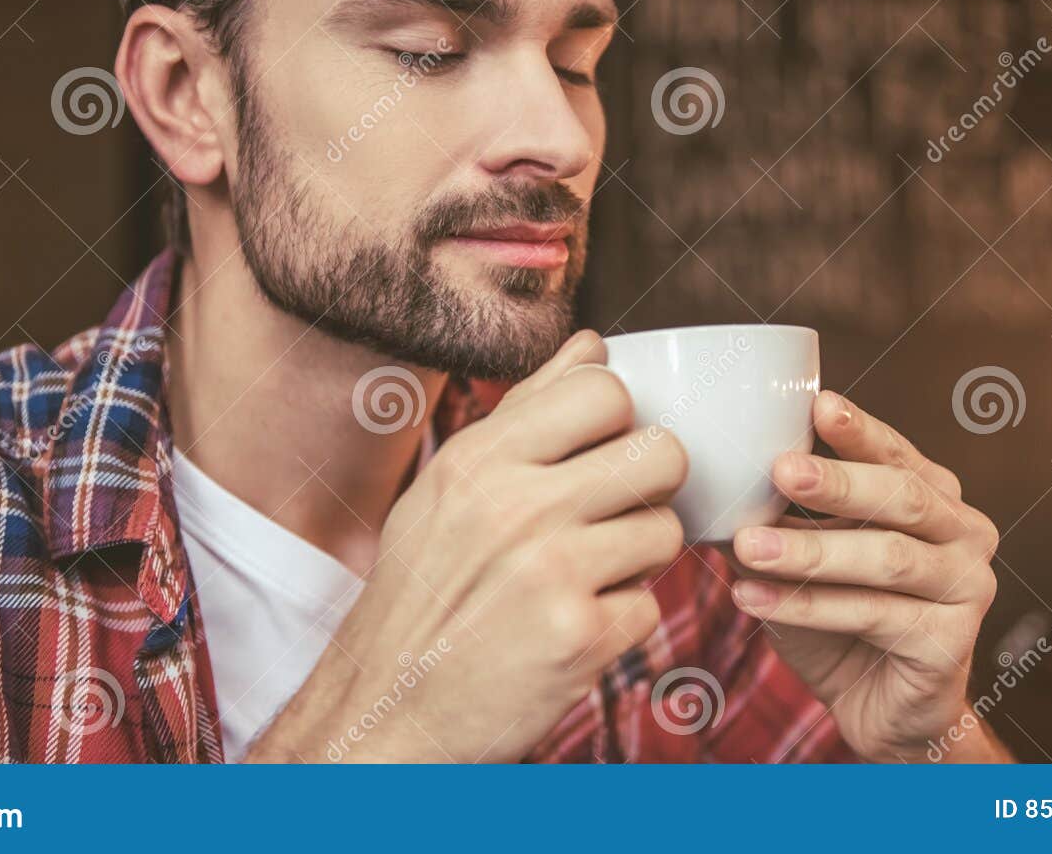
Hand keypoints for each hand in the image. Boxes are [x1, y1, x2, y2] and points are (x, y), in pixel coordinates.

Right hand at [247, 330, 686, 762]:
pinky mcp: (580, 639)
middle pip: (662, 453)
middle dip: (650, 483)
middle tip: (614, 510)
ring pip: (666, 531)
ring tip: (588, 572)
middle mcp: (517, 507)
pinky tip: (573, 624)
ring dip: (638, 556)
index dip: (620, 419)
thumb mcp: (452, 485)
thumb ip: (528, 409)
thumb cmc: (422, 588)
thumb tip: (592, 343)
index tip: (601, 449)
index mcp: (481, 459)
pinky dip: (619, 620)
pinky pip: (648, 606)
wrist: (385, 707)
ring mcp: (551, 574)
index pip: (606, 389)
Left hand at [729, 391, 1008, 762]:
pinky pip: (873, 614)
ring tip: (748, 545)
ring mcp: (969, 586)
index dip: (860, 430)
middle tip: (780, 470)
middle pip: (901, 498)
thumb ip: (782, 515)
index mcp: (935, 497)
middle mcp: (965, 533)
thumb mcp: (811, 557)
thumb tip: (713, 477)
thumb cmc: (844, 622)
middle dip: (838, 482)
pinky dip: (805, 605)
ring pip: (886, 558)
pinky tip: (753, 596)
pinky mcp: (951, 641)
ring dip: (810, 550)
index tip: (819, 404)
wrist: (883, 712)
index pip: (897, 453)